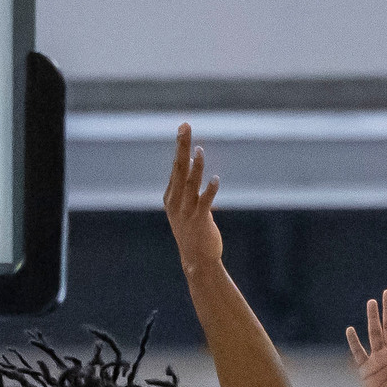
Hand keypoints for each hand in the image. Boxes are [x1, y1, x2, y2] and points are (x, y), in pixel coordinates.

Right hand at [164, 122, 222, 277]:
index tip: (184, 127)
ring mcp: (187, 211)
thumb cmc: (192, 232)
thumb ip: (185, 186)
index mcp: (171, 197)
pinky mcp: (200, 221)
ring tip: (200, 150)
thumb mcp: (183, 207)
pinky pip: (205, 202)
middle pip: (179, 168)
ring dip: (196, 166)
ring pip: (191, 183)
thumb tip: (188, 161)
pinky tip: (215, 179)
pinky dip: (210, 190)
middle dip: (182, 146)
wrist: (196, 260)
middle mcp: (176, 202)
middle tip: (185, 126)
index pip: (175, 167)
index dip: (180, 146)